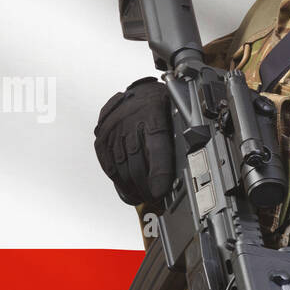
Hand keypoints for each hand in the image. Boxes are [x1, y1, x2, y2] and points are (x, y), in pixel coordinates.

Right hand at [92, 77, 174, 210]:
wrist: (139, 89)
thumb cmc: (161, 104)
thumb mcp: (176, 114)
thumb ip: (177, 139)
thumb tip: (187, 168)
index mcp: (154, 111)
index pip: (156, 146)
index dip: (158, 173)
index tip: (160, 192)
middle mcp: (130, 118)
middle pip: (136, 160)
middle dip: (145, 186)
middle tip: (154, 199)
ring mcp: (113, 127)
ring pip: (120, 164)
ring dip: (131, 186)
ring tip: (141, 198)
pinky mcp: (102, 135)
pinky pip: (107, 162)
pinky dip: (117, 179)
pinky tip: (126, 189)